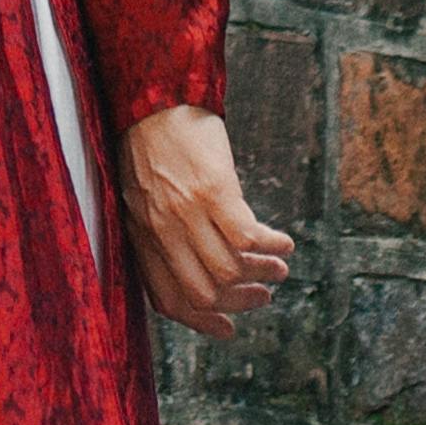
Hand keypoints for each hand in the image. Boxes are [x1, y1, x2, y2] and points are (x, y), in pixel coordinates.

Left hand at [116, 105, 296, 337]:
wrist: (152, 96)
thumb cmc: (147, 143)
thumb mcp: (142, 196)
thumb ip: (158, 232)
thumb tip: (192, 265)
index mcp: (143, 235)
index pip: (169, 299)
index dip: (201, 321)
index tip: (228, 329)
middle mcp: (162, 230)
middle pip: (203, 293)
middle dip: (238, 302)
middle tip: (262, 296)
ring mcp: (187, 211)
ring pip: (230, 269)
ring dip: (262, 274)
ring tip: (279, 268)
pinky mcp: (213, 189)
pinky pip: (248, 236)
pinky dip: (271, 246)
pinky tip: (284, 241)